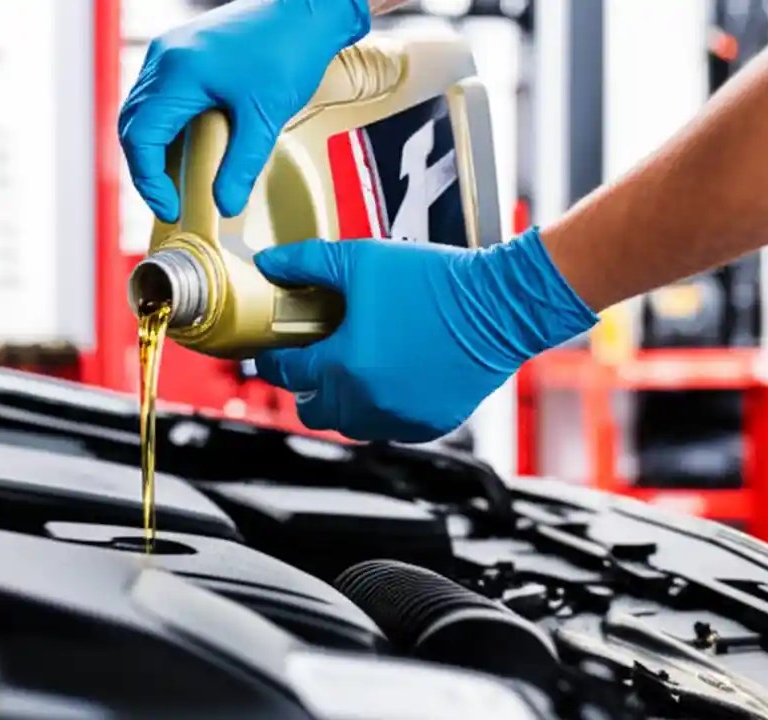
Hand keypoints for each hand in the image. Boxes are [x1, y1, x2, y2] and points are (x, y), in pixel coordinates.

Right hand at [119, 0, 371, 222]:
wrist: (308, 10)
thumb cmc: (289, 49)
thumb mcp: (265, 118)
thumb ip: (241, 166)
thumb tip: (225, 206)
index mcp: (177, 72)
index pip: (140, 137)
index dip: (149, 180)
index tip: (171, 208)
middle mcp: (163, 58)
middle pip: (132, 124)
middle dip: (146, 168)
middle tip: (169, 200)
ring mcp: (169, 50)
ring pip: (141, 110)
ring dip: (152, 148)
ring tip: (175, 180)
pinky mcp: (181, 50)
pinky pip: (157, 95)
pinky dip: (164, 126)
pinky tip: (185, 148)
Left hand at [252, 229, 597, 442]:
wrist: (499, 305)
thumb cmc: (433, 281)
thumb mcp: (361, 261)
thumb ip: (306, 263)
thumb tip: (268, 262)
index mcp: (342, 364)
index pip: (285, 373)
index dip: (273, 359)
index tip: (272, 351)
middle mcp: (365, 401)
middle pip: (311, 410)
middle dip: (305, 388)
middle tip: (311, 362)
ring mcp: (397, 418)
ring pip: (348, 425)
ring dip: (340, 402)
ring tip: (349, 372)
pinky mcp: (427, 425)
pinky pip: (387, 429)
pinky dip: (379, 411)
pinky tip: (386, 382)